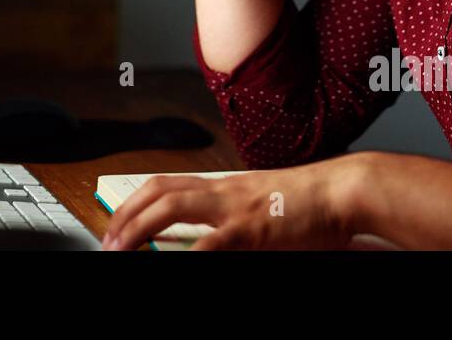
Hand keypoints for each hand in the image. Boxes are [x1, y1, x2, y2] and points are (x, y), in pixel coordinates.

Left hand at [101, 155, 372, 250]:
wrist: (344, 191)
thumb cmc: (312, 203)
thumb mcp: (264, 208)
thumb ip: (233, 220)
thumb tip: (206, 241)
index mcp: (225, 187)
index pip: (168, 185)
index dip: (136, 203)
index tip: (118, 224)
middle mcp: (223, 191)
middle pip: (159, 190)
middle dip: (125, 214)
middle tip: (106, 240)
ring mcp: (234, 206)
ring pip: (171, 206)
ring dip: (138, 227)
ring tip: (119, 248)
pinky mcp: (251, 228)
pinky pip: (209, 243)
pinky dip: (185, 256)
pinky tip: (167, 265)